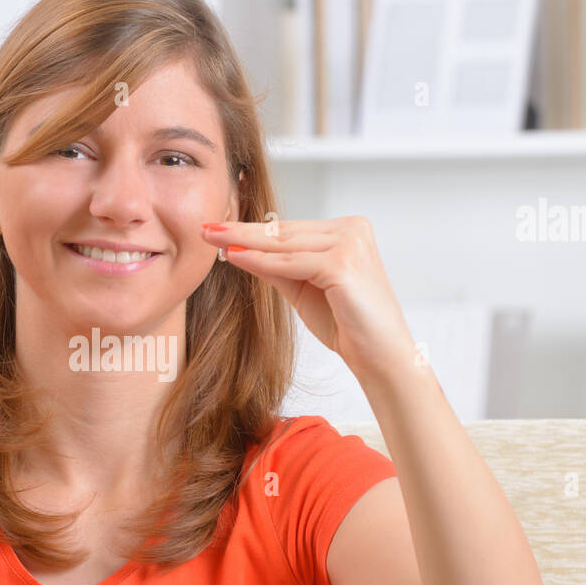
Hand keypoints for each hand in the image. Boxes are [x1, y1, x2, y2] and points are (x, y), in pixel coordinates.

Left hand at [201, 215, 417, 384]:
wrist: (380, 356)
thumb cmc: (347, 324)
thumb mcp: (304, 288)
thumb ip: (278, 267)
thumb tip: (239, 249)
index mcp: (348, 230)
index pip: (290, 229)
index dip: (253, 230)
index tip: (220, 230)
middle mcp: (352, 229)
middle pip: (285, 231)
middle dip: (242, 231)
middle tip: (206, 228)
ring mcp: (350, 243)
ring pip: (285, 245)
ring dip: (245, 242)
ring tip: (213, 241)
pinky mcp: (343, 263)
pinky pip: (291, 263)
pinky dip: (261, 262)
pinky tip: (235, 256)